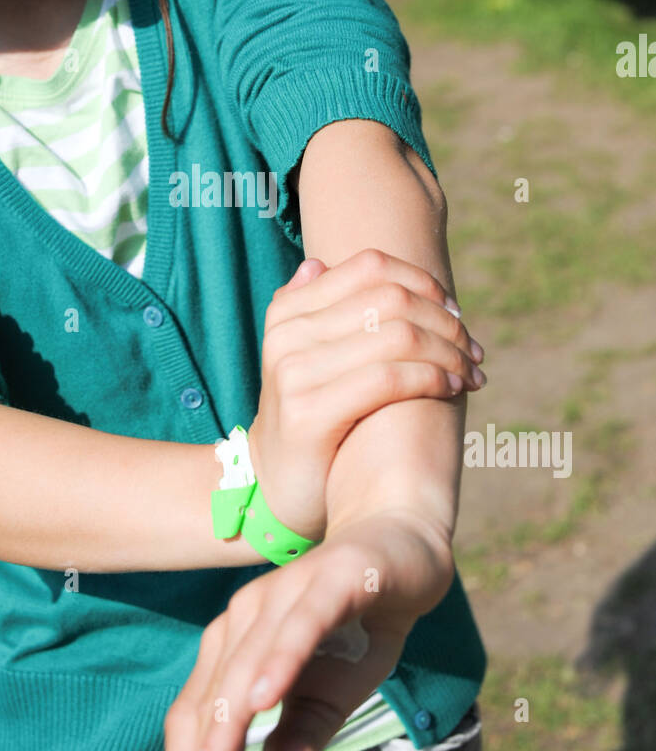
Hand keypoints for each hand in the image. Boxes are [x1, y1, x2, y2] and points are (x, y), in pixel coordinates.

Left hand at [164, 509, 454, 750]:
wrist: (403, 547)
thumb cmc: (359, 622)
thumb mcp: (334, 691)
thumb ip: (304, 729)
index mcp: (237, 643)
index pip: (200, 712)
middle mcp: (247, 616)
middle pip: (215, 696)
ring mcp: (285, 593)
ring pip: (248, 662)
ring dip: (228, 722)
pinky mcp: (329, 579)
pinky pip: (299, 623)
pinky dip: (279, 660)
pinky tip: (265, 698)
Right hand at [247, 248, 484, 541]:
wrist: (278, 487)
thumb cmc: (311, 418)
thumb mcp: (309, 357)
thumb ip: (320, 313)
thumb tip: (320, 263)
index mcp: (289, 311)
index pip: (371, 267)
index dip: (423, 282)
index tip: (454, 311)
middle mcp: (287, 333)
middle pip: (390, 299)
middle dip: (444, 320)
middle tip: (473, 347)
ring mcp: (294, 371)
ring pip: (397, 336)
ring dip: (449, 350)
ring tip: (471, 370)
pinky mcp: (309, 412)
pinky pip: (389, 379)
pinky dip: (432, 377)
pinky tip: (453, 388)